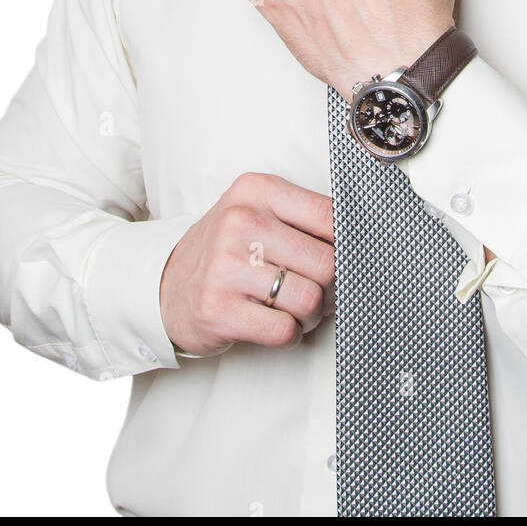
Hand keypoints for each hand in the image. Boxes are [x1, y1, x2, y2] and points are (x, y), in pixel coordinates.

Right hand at [158, 172, 335, 356]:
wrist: (165, 285)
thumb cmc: (226, 249)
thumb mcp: (258, 211)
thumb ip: (304, 217)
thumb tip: (361, 241)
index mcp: (257, 190)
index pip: (329, 215)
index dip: (348, 245)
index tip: (345, 258)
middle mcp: (240, 222)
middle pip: (326, 263)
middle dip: (331, 288)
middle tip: (319, 292)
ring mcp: (225, 265)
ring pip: (309, 300)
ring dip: (311, 315)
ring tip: (294, 309)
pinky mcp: (217, 308)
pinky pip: (283, 330)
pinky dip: (289, 335)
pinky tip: (273, 324)